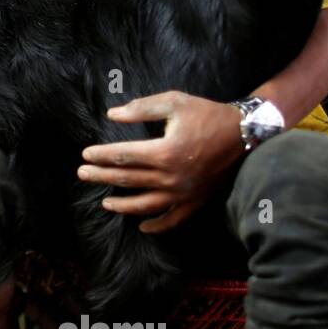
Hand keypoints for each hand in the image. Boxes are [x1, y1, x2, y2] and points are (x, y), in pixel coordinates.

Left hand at [77, 91, 243, 232]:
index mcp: (164, 152)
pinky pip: (173, 219)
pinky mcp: (196, 201)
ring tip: (105, 203)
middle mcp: (171, 177)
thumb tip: (113, 115)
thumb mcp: (174, 102)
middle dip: (102, 176)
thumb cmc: (207, 114)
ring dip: (122, 205)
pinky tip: (142, 226)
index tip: (85, 155)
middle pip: (128, 179)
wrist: (244, 132)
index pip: (123, 156)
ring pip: (145, 205)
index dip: (101, 155)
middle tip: (82, 174)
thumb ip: (141, 108)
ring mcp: (183, 193)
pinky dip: (156, 226)